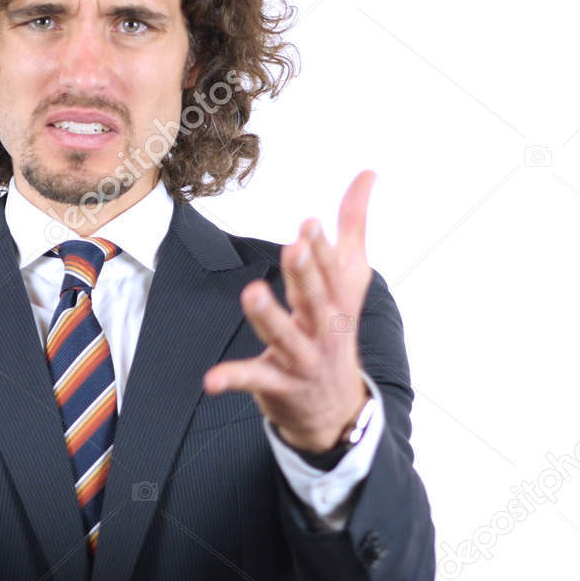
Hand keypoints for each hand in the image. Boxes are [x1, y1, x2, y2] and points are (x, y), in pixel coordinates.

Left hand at [202, 170, 376, 451]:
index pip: (330, 271)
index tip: (309, 224)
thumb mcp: (351, 278)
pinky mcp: (278, 384)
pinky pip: (254, 379)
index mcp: (338, 299)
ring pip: (285, 337)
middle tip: (293, 247)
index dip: (321, 249)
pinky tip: (212, 380)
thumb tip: (367, 173)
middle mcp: (323, 328)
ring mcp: (302, 359)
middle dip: (305, 274)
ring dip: (269, 316)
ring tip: (251, 293)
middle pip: (314, 299)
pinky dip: (234, 378)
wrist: (337, 407)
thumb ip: (353, 224)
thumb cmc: (336, 327)